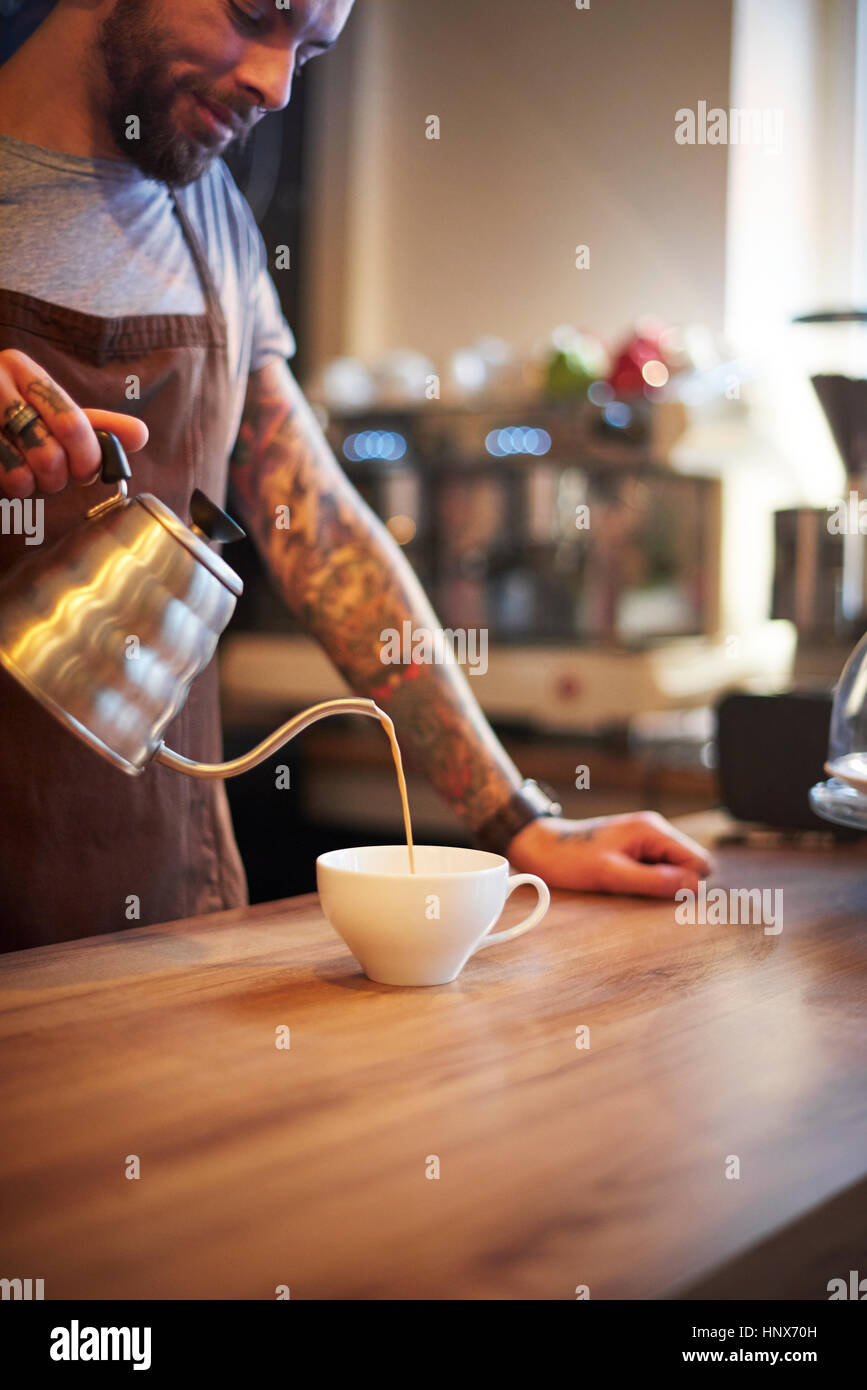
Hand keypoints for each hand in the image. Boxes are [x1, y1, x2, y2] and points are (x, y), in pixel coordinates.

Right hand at [0, 348, 147, 497]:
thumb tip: (140, 435)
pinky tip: (8, 476)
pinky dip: (11, 490)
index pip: (72, 424)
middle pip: (49, 454)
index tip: (85, 469)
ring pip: (20, 475)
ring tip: (28, 475)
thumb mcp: (53, 409)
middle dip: (60, 477)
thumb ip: (96, 424)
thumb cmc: (12, 413)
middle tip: (54, 475)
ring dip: (32, 487)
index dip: (87, 457)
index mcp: (23, 370)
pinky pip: (2, 481)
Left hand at [507, 810, 713, 897]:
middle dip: (674, 885)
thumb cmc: (570, 860)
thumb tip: (695, 887)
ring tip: (626, 885)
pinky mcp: (634, 848)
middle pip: (689, 865)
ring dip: (658, 883)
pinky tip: (623, 882)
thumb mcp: (612, 875)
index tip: (661, 897)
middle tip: (639, 892)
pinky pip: (656, 868)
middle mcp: (653, 829)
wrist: (540, 848)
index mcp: (652, 830)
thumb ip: (655, 881)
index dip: (687, 884)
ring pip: (673, 869)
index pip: (699, 862)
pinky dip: (646, 880)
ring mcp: (644, 838)